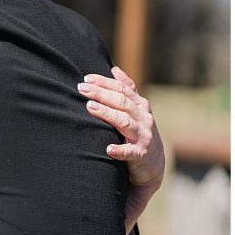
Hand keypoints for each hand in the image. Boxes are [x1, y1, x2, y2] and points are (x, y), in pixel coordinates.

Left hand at [78, 66, 164, 233]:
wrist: (153, 165)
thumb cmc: (139, 132)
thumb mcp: (137, 110)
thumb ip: (127, 90)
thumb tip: (114, 69)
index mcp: (141, 106)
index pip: (122, 89)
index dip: (104, 82)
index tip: (86, 78)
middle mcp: (144, 118)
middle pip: (122, 102)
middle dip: (101, 94)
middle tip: (81, 89)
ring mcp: (143, 137)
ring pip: (125, 122)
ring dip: (107, 114)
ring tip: (89, 108)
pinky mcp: (141, 155)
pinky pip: (130, 152)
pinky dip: (119, 150)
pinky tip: (108, 148)